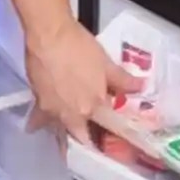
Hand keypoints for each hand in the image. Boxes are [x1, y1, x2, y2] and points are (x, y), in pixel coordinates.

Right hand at [24, 18, 142, 149]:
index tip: (113, 144)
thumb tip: (141, 88)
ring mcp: (53, 111)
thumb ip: (123, 80)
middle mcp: (73, 115)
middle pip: (81, 138)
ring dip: (65, 136)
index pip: (105, 132)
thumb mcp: (106, 63)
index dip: (110, 140)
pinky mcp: (38, 103)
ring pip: (61, 131)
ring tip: (68, 138)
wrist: (48, 35)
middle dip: (86, 142)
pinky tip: (39, 124)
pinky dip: (41, 123)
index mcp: (94, 107)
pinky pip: (41, 120)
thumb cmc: (79, 47)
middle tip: (91, 141)